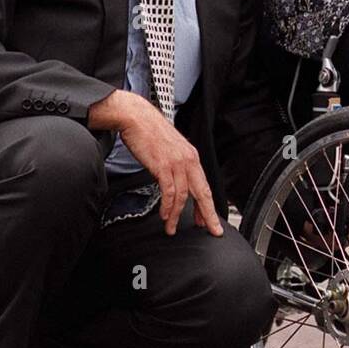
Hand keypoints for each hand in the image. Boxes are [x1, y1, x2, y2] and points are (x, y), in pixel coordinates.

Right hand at [89, 90, 222, 237]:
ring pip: (183, 196)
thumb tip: (178, 183)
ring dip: (177, 215)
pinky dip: (167, 206)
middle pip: (202, 193)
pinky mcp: (163, 165)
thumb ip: (177, 166)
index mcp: (192, 157)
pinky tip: (165, 215)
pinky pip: (169, 192)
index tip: (211, 221)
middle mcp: (189, 160)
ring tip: (172, 227)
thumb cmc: (151, 133)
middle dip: (208, 214)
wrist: (137, 118)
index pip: (204, 186)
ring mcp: (177, 163)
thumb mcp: (171, 150)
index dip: (208, 206)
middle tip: (212, 230)